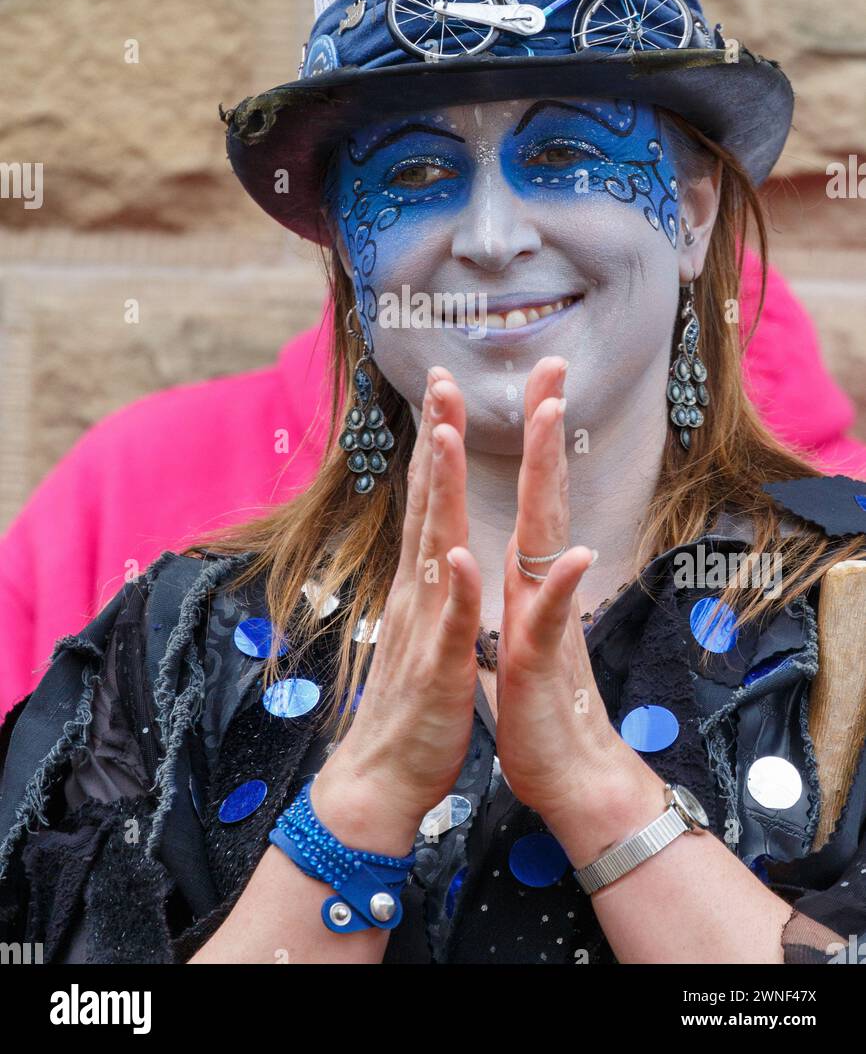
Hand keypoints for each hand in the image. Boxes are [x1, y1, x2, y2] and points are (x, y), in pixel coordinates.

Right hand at [311, 365, 478, 851]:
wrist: (381, 779)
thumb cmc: (411, 707)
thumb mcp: (426, 633)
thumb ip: (430, 588)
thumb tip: (436, 549)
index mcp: (422, 585)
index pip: (432, 502)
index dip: (439, 446)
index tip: (446, 392)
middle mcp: (416, 593)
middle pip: (428, 505)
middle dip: (436, 440)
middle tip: (442, 380)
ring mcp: (424, 627)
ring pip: (435, 548)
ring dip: (440, 492)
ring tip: (445, 437)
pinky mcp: (438, 669)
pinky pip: (450, 624)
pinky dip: (456, 588)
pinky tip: (461, 554)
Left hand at [491, 356, 635, 828]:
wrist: (569, 777)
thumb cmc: (537, 706)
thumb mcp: (519, 635)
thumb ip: (524, 589)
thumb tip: (525, 554)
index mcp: (525, 579)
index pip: (527, 496)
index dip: (524, 441)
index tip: (529, 384)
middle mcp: (539, 587)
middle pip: (544, 495)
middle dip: (543, 429)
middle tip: (552, 364)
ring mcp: (546, 617)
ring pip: (547, 536)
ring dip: (548, 477)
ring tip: (549, 418)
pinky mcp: (543, 660)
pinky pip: (553, 618)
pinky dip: (561, 586)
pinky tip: (573, 554)